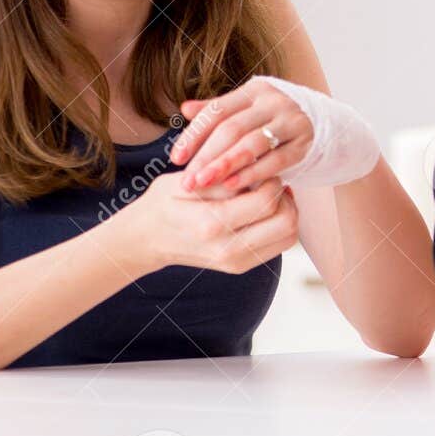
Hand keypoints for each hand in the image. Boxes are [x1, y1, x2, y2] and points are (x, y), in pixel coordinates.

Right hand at [117, 173, 298, 273]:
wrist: (146, 240)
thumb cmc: (164, 203)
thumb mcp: (186, 181)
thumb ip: (222, 175)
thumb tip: (258, 168)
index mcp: (211, 224)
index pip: (266, 201)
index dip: (271, 181)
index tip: (260, 170)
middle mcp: (227, 249)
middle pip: (286, 223)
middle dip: (285, 198)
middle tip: (270, 184)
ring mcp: (235, 262)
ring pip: (288, 236)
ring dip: (286, 212)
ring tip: (269, 197)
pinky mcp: (240, 267)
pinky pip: (279, 246)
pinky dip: (279, 226)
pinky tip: (264, 212)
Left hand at [169, 78, 315, 193]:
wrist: (314, 122)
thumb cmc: (268, 119)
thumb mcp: (244, 109)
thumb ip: (216, 110)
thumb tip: (185, 109)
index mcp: (253, 90)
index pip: (217, 110)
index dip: (194, 134)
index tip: (176, 159)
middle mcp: (273, 102)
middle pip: (232, 129)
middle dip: (206, 156)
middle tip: (188, 180)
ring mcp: (291, 121)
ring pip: (252, 144)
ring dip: (225, 166)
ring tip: (204, 183)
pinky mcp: (304, 143)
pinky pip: (276, 160)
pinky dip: (252, 173)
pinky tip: (233, 186)